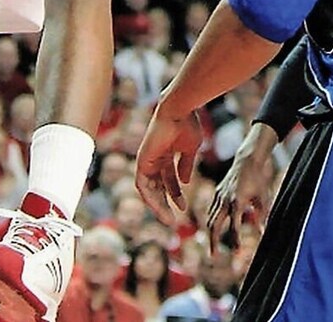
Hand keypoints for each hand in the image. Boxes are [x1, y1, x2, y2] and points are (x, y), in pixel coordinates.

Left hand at [134, 105, 202, 225]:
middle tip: (173, 220)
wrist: (178, 111)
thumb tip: (185, 183)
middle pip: (158, 185)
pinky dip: (149, 197)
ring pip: (149, 188)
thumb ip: (186, 165)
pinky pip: (142, 184)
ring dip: (157, 205)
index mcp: (167, 153)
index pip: (168, 179)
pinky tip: (159, 208)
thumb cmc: (187, 125)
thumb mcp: (191, 149)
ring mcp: (147, 159)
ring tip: (169, 220)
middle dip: (165, 203)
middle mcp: (156, 157)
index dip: (175, 194)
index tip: (183, 207)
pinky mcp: (142, 160)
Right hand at [207, 124, 277, 254]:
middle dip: (213, 240)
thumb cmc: (258, 179)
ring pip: (211, 217)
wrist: (247, 160)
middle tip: (213, 257)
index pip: (234, 226)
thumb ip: (262, 216)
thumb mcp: (263, 198)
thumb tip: (262, 233)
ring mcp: (219, 195)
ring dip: (211, 233)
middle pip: (214, 224)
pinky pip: (212, 210)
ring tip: (213, 249)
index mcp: (237, 201)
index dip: (235, 240)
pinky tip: (213, 229)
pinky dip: (211, 221)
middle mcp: (225, 199)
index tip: (238, 253)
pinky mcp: (218, 192)